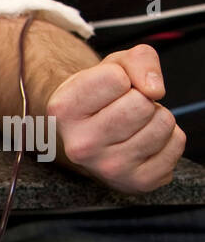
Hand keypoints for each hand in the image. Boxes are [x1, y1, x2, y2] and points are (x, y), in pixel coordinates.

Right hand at [47, 44, 185, 192]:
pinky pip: (176, 143)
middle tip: (125, 110)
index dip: (121, 78)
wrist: (92, 137)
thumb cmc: (101, 96)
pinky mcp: (138, 182)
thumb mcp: (112, 65)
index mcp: (64, 111)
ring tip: (135, 126)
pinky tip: (145, 142)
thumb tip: (154, 90)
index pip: (116, 79)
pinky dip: (169, 138)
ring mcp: (108, 168)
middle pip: (141, 104)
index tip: (109, 91)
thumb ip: (137, 59)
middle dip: (142, 100)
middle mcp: (80, 145)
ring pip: (162, 123)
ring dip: (156, 118)